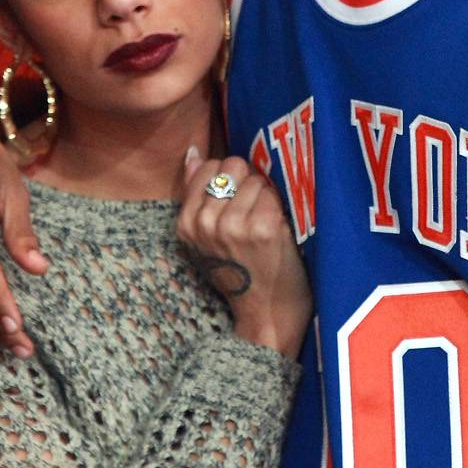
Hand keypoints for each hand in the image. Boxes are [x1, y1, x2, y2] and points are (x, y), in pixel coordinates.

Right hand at [176, 151, 310, 358]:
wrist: (267, 314)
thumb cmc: (241, 272)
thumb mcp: (206, 237)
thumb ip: (196, 193)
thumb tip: (193, 153)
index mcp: (186, 223)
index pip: (209, 167)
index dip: (231, 179)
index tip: (237, 203)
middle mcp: (205, 223)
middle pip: (233, 166)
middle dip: (249, 181)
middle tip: (254, 212)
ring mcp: (233, 225)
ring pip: (256, 178)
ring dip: (267, 196)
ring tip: (267, 224)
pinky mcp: (262, 228)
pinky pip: (274, 193)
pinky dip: (281, 208)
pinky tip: (278, 231)